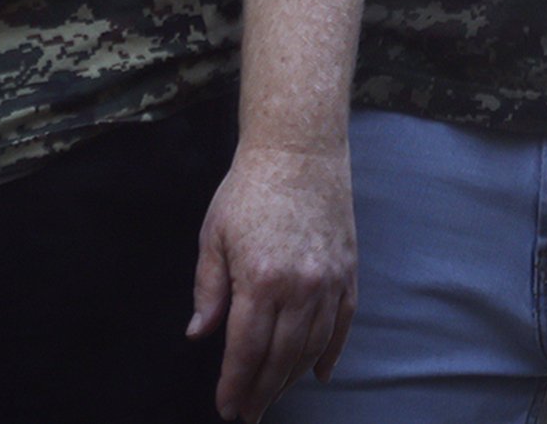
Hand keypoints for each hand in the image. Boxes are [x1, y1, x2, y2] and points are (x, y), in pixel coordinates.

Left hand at [188, 140, 357, 421]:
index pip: (245, 349)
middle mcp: (299, 286)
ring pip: (312, 347)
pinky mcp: (347, 271)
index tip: (227, 408)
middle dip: (262, 392)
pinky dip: (331, 353)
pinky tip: (318, 374)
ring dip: (291, 379)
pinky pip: (342, 325)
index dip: (234, 384)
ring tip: (273, 396)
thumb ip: (208, 290)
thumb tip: (198, 335)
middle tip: (248, 414)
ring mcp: (328, 280)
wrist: (299, 150)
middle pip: (280, 357)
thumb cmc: (249, 190)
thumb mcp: (214, 236)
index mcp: (260, 279)